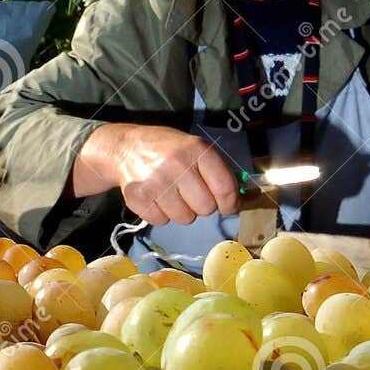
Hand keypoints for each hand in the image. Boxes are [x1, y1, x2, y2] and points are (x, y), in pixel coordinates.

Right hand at [80, 123, 240, 225]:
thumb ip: (217, 171)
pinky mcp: (138, 197)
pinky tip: (155, 198)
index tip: (228, 206)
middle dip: (202, 205)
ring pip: (184, 218)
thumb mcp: (194, 148)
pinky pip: (161, 221)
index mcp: (197, 149)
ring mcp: (155, 182)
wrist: (125, 148)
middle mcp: (177, 164)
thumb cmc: (167, 150)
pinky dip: (160, 214)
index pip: (224, 188)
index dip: (230, 203)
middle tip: (190, 194)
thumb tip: (243, 198)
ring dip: (180, 211)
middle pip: (206, 208)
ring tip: (170, 194)